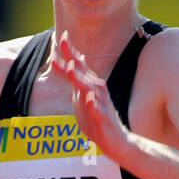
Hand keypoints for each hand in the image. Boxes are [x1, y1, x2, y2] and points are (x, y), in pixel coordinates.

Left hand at [50, 30, 129, 162]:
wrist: (116, 142)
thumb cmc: (97, 120)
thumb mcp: (81, 99)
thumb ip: (75, 82)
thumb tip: (66, 64)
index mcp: (90, 85)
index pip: (80, 66)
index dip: (71, 52)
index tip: (64, 36)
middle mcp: (97, 91)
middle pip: (83, 72)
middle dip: (73, 59)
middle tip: (63, 44)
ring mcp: (102, 105)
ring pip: (91, 89)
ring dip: (80, 79)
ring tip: (70, 69)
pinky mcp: (105, 119)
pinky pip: (99, 111)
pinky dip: (94, 105)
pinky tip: (89, 99)